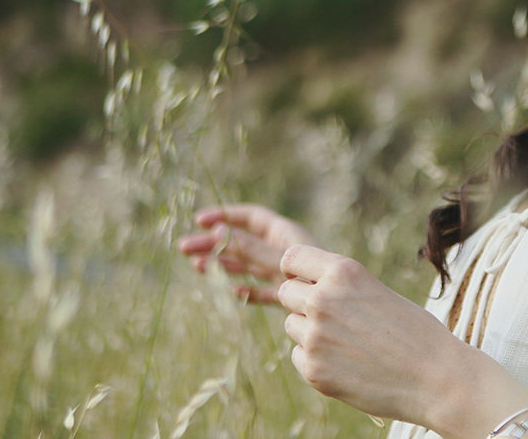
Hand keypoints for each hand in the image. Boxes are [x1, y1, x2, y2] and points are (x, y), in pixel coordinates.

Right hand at [177, 204, 321, 304]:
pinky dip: (247, 291)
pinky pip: (261, 290)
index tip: (200, 221)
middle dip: (213, 244)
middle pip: (242, 242)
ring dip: (222, 265)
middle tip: (183, 249)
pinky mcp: (288, 295)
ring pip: (247, 266)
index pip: (250, 218)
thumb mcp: (279, 259)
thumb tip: (218, 232)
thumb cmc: (317, 277)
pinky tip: (232, 292)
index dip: (225, 216)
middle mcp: (283, 251)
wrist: (344, 310)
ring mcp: (284, 273)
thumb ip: (251, 249)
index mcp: (284, 234)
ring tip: (195, 267)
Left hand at [278, 245, 526, 431]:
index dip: (295, 270)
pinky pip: (298, 356)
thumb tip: (303, 287)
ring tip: (349, 343)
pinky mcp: (313, 370)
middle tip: (332, 317)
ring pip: (292, 326)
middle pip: (286, 292)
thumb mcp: (376, 291)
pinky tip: (347, 364)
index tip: (302, 280)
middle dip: (302, 302)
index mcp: (343, 272)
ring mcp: (315, 336)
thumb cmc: (414, 332)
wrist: (437, 378)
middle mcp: (323, 298)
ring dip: (310, 332)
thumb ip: (340, 287)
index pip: (291, 258)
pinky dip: (316, 360)